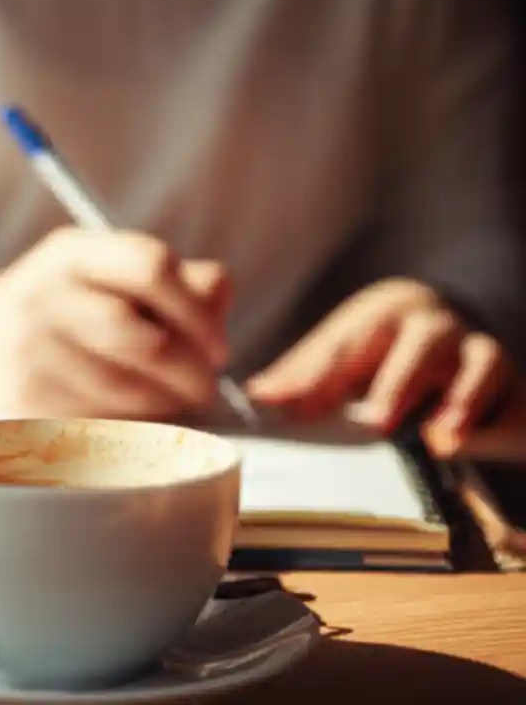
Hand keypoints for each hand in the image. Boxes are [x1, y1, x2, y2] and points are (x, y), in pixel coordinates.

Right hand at [0, 228, 230, 419]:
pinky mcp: (22, 399)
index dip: (198, 312)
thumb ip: (177, 279)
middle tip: (204, 387)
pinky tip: (131, 416)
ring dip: (166, 405)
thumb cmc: (62, 306)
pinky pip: (99, 420)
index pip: (151, 266)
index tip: (218, 347)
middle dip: (191, 373)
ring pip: (127, 390)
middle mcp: (44, 295)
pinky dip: (129, 425)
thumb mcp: (106, 271)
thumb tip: (218, 302)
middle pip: (146, 340)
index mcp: (72, 252)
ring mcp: (29, 350)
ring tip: (171, 401)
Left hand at [246, 277, 512, 445]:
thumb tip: (258, 395)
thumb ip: (301, 376)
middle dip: (399, 383)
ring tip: (442, 437)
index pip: (351, 339)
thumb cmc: (383, 347)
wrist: (454, 333)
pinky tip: (474, 447)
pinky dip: (498, 424)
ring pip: (483, 365)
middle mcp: (437, 326)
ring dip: (463, 400)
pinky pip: (515, 402)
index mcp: (386, 312)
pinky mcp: (514, 387)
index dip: (321, 373)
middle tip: (374, 422)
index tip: (290, 404)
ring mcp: (480, 352)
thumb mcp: (340, 351)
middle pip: (422, 346)